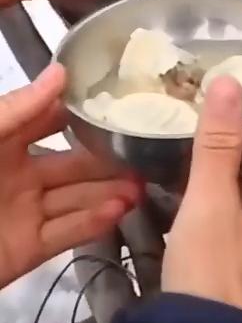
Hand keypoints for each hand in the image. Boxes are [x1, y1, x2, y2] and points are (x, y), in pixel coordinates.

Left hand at [0, 64, 139, 288]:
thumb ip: (17, 109)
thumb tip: (61, 71)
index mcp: (2, 141)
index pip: (50, 121)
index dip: (83, 111)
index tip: (121, 98)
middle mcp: (18, 174)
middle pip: (73, 162)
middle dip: (108, 156)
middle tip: (145, 145)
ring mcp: (23, 213)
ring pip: (76, 198)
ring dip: (110, 189)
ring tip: (144, 180)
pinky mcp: (25, 250)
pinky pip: (66, 234)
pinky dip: (95, 222)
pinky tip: (121, 208)